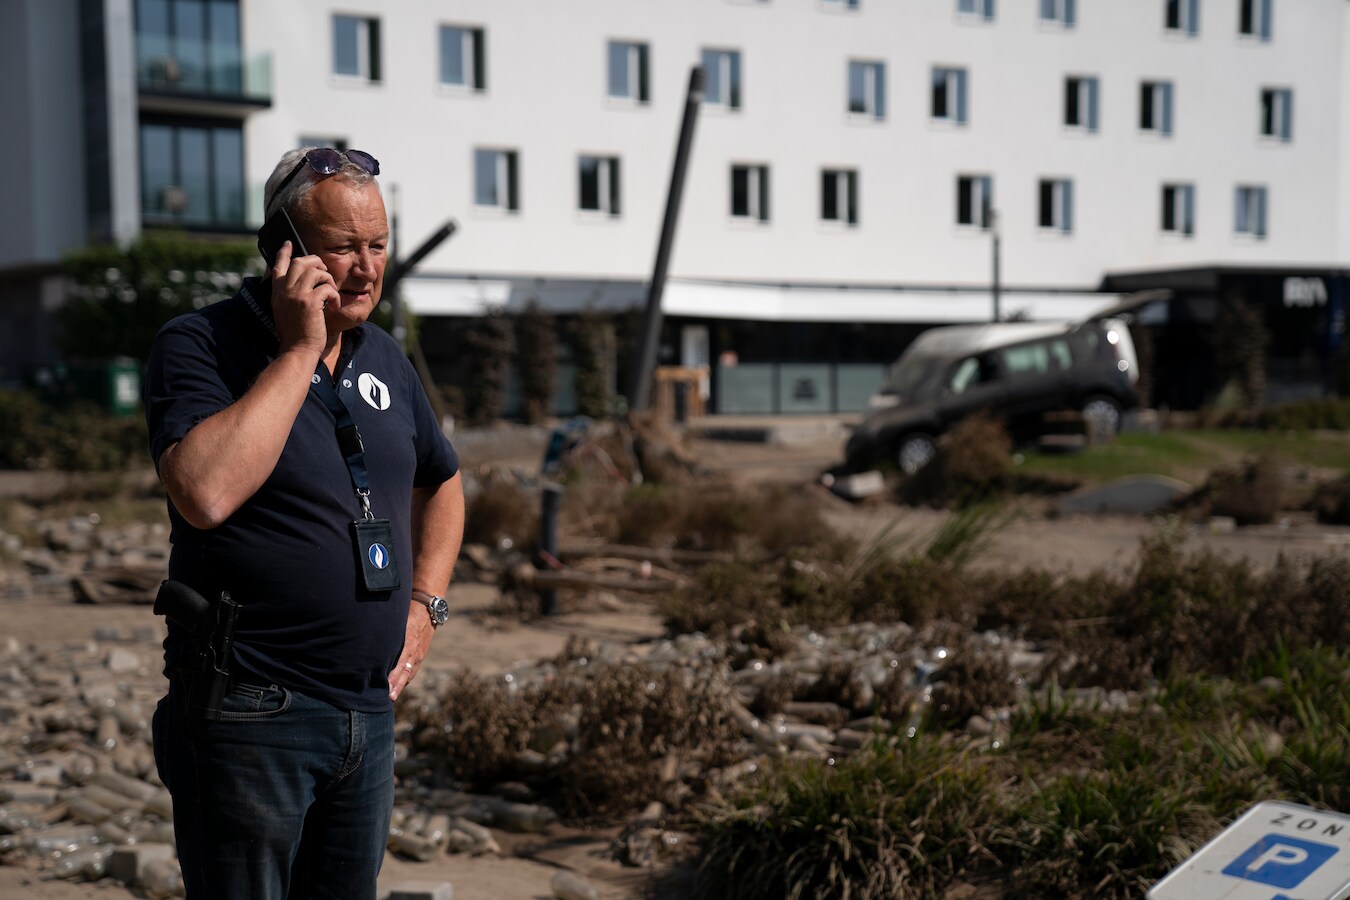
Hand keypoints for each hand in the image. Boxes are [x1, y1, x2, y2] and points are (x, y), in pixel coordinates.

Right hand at [271, 240, 337, 356]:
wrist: (297, 351)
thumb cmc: (296, 334)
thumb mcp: (286, 310)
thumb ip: (290, 294)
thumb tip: (303, 281)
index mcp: (277, 292)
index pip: (278, 265)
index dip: (284, 252)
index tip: (288, 242)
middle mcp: (283, 290)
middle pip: (301, 262)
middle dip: (317, 263)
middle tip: (326, 274)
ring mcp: (295, 295)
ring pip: (316, 271)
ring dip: (329, 280)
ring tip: (331, 294)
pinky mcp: (309, 302)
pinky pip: (327, 288)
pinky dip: (334, 296)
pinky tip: (334, 306)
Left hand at [389, 603, 434, 700]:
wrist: (428, 608)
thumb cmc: (408, 611)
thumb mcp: (398, 619)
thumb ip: (387, 630)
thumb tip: (369, 637)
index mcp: (408, 641)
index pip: (400, 662)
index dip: (393, 674)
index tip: (385, 685)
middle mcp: (414, 650)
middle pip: (405, 671)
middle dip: (397, 685)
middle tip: (389, 697)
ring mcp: (418, 654)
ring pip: (409, 673)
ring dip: (401, 685)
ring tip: (392, 696)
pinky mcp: (420, 654)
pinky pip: (413, 669)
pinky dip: (406, 679)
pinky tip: (399, 686)